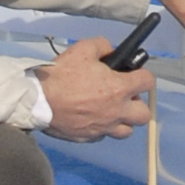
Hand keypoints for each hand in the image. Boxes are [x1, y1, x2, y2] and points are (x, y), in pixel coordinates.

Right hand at [34, 37, 154, 141]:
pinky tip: (91, 118)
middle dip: (138, 104)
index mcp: (119, 88)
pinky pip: (103, 135)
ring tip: (110, 110)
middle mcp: (116, 111)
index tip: (134, 74)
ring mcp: (103, 128)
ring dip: (123, 120)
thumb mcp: (83, 49)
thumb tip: (110, 50)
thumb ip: (102, 46)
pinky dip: (102, 128)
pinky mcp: (88, 138)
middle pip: (144, 115)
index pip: (148, 83)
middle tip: (123, 96)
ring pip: (126, 131)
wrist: (37, 100)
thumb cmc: (61, 75)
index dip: (142, 76)